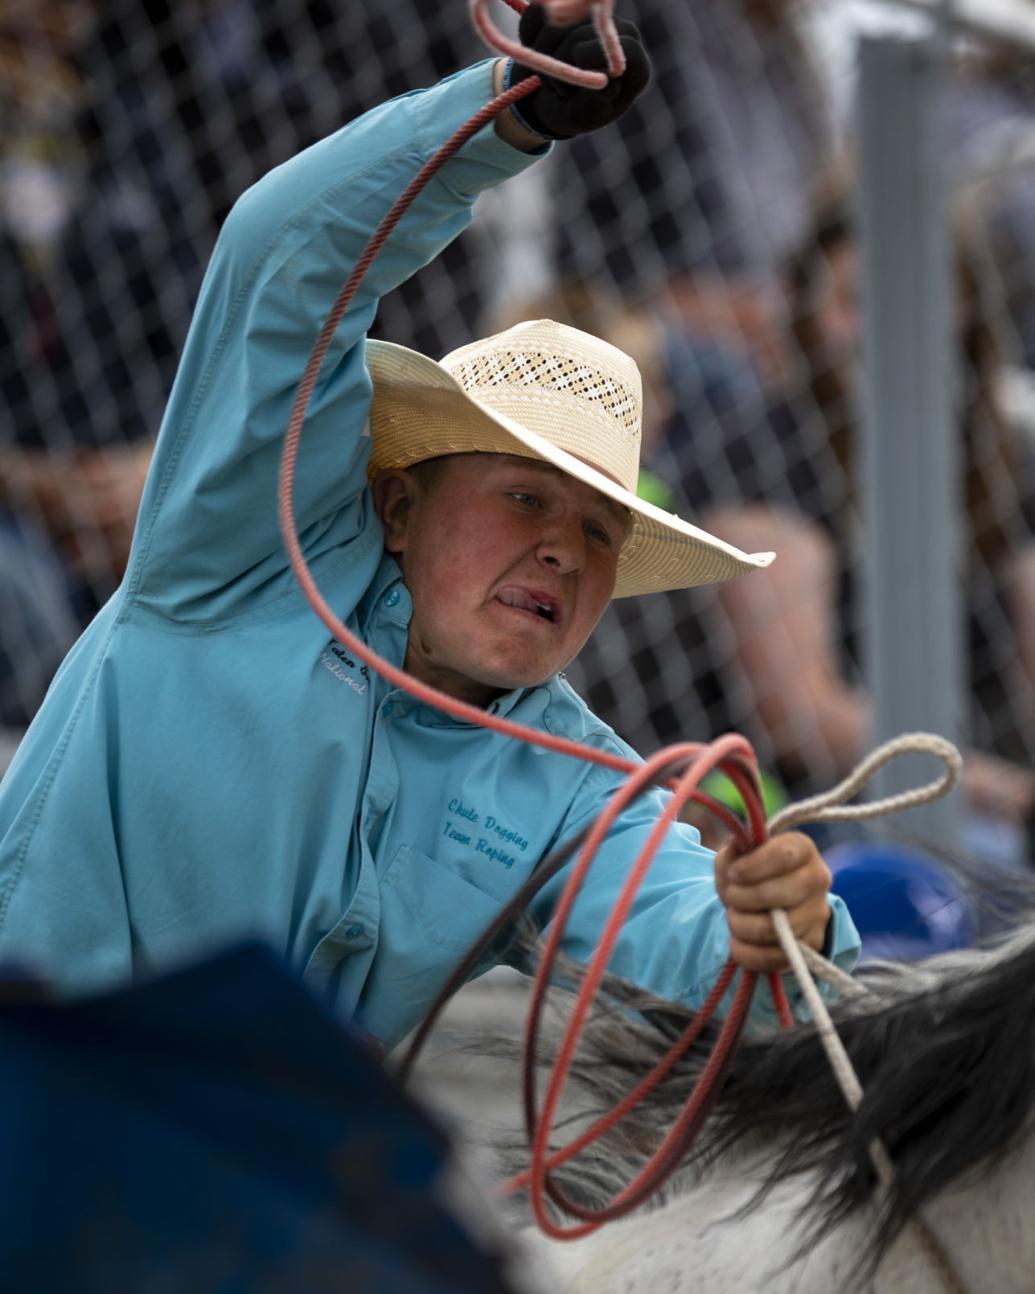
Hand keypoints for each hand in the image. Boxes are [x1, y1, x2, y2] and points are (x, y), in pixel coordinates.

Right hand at [509, 2, 650, 138]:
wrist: (555, 98)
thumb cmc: (576, 112)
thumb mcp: (586, 117)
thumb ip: (596, 102)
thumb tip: (605, 81)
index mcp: (635, 65)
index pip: (627, 46)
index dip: (598, 55)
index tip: (578, 74)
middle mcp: (619, 32)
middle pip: (584, 31)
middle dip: (561, 63)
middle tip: (557, 90)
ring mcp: (593, 15)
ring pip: (558, 20)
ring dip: (541, 53)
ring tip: (548, 78)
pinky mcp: (568, 6)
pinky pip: (538, 11)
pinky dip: (528, 33)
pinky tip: (532, 51)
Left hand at [714, 832, 831, 972]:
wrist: (768, 903)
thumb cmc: (750, 872)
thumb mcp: (736, 856)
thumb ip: (734, 852)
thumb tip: (739, 849)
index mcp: (802, 849)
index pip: (783, 855)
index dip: (752, 867)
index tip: (733, 874)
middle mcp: (817, 879)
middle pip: (775, 895)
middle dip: (740, 898)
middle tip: (730, 897)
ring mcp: (818, 914)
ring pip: (772, 930)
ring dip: (740, 925)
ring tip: (734, 916)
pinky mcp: (811, 946)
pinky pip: (773, 957)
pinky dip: (746, 952)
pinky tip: (736, 941)